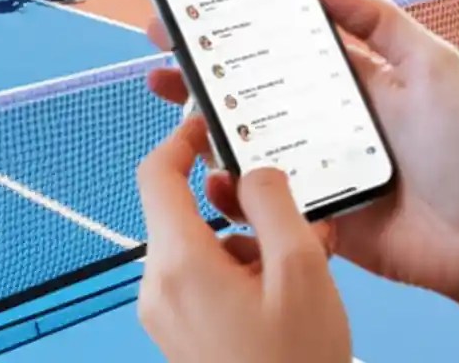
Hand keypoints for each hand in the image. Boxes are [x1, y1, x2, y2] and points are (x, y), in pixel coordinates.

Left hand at [136, 114, 350, 361]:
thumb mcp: (302, 274)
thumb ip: (274, 207)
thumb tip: (253, 172)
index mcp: (178, 262)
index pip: (156, 174)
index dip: (180, 140)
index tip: (207, 124)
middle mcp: (157, 286)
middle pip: (183, 212)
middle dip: (236, 206)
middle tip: (292, 219)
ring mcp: (163, 314)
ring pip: (197, 248)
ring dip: (245, 245)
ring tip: (301, 272)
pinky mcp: (178, 335)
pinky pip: (200, 282)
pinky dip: (237, 274)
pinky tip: (284, 299)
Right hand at [145, 0, 458, 337]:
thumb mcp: (435, 66)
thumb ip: (381, 23)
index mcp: (348, 84)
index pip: (279, 48)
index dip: (237, 29)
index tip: (197, 10)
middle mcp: (321, 122)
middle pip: (247, 92)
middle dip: (200, 71)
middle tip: (160, 52)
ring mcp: (310, 169)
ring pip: (242, 143)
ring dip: (202, 126)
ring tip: (173, 105)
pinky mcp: (306, 213)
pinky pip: (256, 199)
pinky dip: (227, 188)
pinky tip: (207, 172)